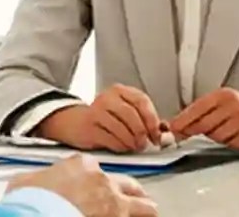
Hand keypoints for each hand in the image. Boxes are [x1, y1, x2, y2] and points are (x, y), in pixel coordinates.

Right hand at [8, 154, 159, 216]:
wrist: (36, 212)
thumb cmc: (30, 200)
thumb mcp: (26, 181)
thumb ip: (38, 180)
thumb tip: (27, 184)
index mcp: (80, 165)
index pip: (97, 170)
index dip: (98, 181)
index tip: (98, 189)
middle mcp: (101, 180)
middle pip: (128, 184)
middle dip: (134, 192)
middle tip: (138, 198)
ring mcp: (113, 201)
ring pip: (142, 205)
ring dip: (146, 209)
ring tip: (151, 212)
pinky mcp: (119, 216)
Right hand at [37, 84, 169, 152]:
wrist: (74, 122)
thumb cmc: (104, 118)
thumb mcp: (123, 112)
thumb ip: (143, 118)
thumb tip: (164, 130)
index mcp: (120, 91)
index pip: (141, 101)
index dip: (152, 119)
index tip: (157, 134)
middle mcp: (107, 98)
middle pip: (132, 114)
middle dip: (142, 132)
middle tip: (145, 143)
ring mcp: (96, 111)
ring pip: (121, 128)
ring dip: (131, 142)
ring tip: (133, 146)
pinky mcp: (89, 127)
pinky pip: (110, 139)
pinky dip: (120, 146)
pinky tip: (121, 147)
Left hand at [170, 87, 238, 148]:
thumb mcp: (220, 104)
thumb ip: (200, 112)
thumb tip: (175, 124)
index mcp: (224, 95)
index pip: (198, 108)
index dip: (183, 119)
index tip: (173, 127)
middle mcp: (234, 106)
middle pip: (204, 124)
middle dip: (194, 130)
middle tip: (187, 133)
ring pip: (215, 136)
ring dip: (213, 136)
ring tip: (221, 129)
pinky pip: (228, 143)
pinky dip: (226, 142)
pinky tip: (231, 135)